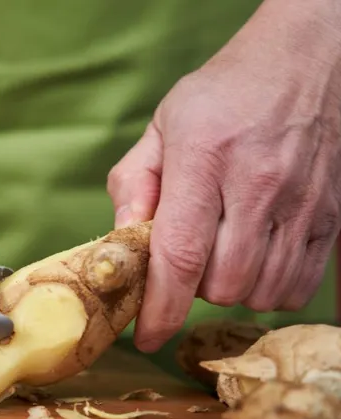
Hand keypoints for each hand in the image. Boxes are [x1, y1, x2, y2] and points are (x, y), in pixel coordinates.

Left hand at [107, 3, 340, 352]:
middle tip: (187, 260)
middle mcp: (258, 184)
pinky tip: (255, 261)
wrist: (306, 60)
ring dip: (232, 289)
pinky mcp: (332, 215)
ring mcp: (302, 202)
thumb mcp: (163, 126)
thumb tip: (120, 243)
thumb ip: (135, 184)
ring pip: (261, 291)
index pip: (179, 255)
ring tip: (221, 254)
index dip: (160, 308)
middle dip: (194, 289)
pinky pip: (300, 285)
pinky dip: (272, 289)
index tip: (146, 336)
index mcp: (204, 159)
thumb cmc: (224, 93)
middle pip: (221, 284)